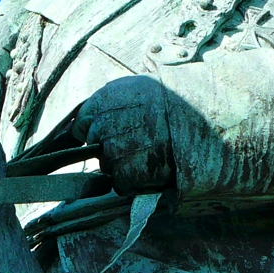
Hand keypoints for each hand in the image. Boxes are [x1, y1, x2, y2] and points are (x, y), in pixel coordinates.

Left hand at [72, 75, 174, 195]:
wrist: (193, 116)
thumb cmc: (167, 99)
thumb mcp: (133, 88)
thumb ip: (111, 103)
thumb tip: (98, 116)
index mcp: (99, 103)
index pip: (80, 126)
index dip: (95, 133)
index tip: (107, 136)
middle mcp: (100, 127)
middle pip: (95, 148)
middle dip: (110, 149)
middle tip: (135, 145)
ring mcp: (112, 151)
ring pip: (107, 167)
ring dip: (122, 166)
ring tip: (147, 155)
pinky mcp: (125, 172)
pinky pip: (120, 184)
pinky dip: (132, 183)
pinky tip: (149, 169)